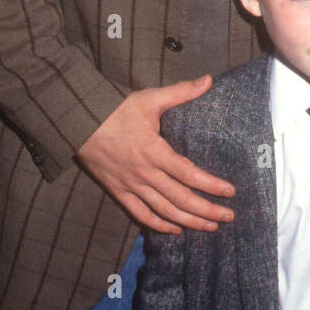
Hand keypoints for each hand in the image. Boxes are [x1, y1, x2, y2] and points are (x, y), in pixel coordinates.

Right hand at [76, 76, 234, 234]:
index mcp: (154, 151)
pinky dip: (159, 225)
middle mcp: (144, 173)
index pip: (189, 174)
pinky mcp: (119, 192)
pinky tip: (175, 229)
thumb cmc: (116, 110)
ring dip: (189, 222)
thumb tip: (208, 80)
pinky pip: (141, 214)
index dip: (211, 185)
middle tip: (228, 217)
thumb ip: (181, 92)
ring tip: (210, 228)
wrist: (79, 123)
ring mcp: (131, 186)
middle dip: (207, 211)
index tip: (230, 192)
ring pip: (164, 211)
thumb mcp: (150, 98)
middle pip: (181, 199)